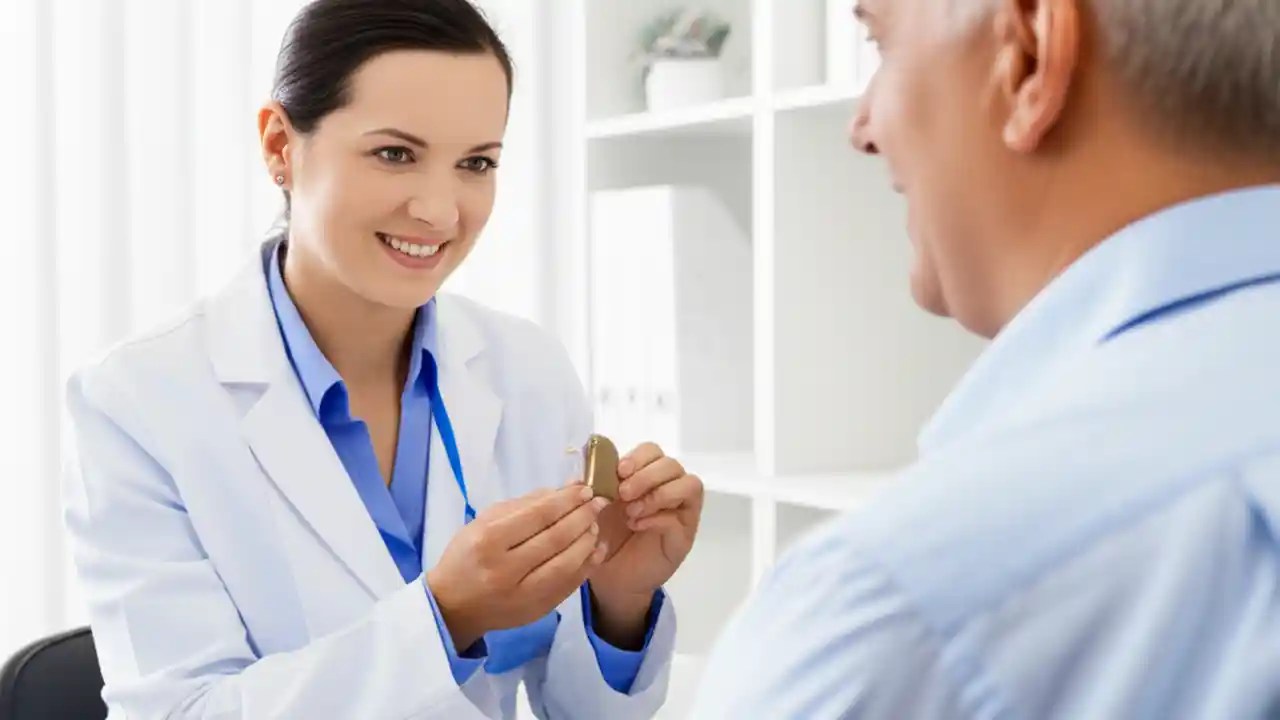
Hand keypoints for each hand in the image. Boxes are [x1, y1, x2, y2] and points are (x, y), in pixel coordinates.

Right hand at [426, 485, 609, 648]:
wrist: (453, 607)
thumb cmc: (467, 556)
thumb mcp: (483, 522)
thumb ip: (524, 505)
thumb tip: (564, 490)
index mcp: (489, 541)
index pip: (538, 516)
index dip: (566, 500)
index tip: (585, 489)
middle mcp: (506, 569)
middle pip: (556, 538)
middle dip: (583, 516)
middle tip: (598, 503)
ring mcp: (523, 594)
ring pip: (567, 563)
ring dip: (588, 540)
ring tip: (595, 525)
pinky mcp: (537, 610)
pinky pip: (570, 585)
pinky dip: (587, 565)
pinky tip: (595, 549)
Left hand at [587, 443, 702, 643]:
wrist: (613, 577)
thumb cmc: (606, 537)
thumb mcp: (593, 509)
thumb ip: (589, 488)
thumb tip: (579, 473)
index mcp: (647, 476)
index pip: (653, 451)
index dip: (638, 457)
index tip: (619, 471)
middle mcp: (669, 488)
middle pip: (672, 465)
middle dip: (646, 475)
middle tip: (623, 493)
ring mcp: (681, 511)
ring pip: (688, 484)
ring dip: (657, 494)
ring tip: (631, 511)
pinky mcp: (684, 535)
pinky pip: (680, 517)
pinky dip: (657, 517)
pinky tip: (637, 525)